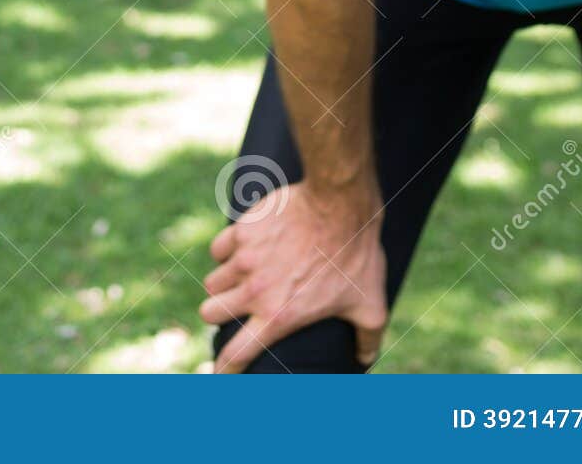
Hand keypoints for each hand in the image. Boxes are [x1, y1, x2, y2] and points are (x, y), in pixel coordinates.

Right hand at [199, 180, 386, 372]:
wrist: (340, 205)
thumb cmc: (355, 257)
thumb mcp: (370, 305)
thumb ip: (367, 339)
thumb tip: (365, 360)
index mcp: (279, 315)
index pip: (237, 354)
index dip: (224, 370)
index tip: (220, 376)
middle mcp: (254, 290)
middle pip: (210, 314)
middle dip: (220, 316)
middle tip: (238, 310)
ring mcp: (244, 258)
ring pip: (213, 282)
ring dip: (223, 286)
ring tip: (242, 281)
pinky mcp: (242, 231)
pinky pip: (218, 249)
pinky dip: (226, 253)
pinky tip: (243, 251)